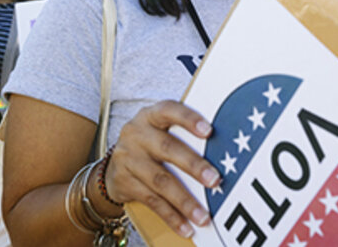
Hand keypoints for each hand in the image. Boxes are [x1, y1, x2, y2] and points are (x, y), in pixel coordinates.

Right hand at [104, 100, 220, 238]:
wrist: (112, 167)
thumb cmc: (150, 145)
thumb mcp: (160, 131)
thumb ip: (184, 133)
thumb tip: (224, 148)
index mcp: (150, 116)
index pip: (169, 110)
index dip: (188, 119)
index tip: (209, 131)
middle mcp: (136, 133)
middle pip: (167, 148)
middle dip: (193, 165)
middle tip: (215, 180)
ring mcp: (128, 157)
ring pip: (160, 180)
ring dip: (185, 201)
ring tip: (204, 216)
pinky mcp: (124, 182)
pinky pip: (151, 201)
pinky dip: (171, 216)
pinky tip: (186, 227)